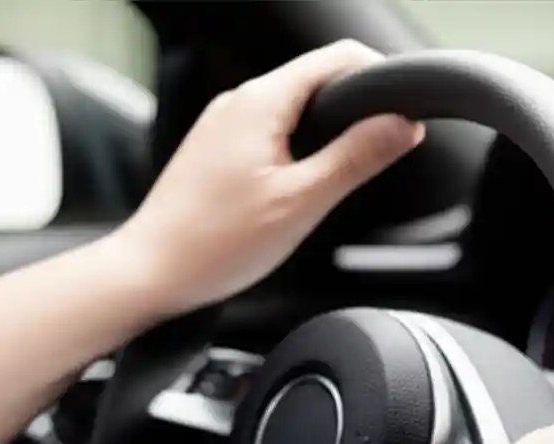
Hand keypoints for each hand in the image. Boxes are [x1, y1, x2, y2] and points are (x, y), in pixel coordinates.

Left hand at [109, 40, 424, 316]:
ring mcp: (221, 125)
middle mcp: (237, 102)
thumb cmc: (213, 244)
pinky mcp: (213, 150)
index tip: (403, 116)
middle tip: (371, 162)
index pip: (338, 59)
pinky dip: (292, 155)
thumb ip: (357, 158)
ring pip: (292, 113)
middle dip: (352, 116)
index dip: (379, 80)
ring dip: (321, 139)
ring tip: (326, 187)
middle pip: (316, 84)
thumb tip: (403, 125)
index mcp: (260, 102)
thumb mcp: (302, 202)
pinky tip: (289, 196)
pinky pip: (267, 135)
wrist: (150, 274)